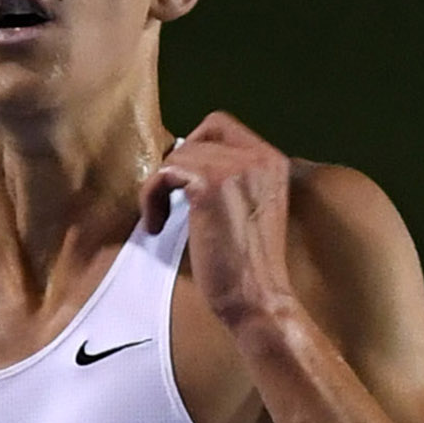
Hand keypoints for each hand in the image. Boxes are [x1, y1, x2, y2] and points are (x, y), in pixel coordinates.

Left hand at [138, 111, 295, 327]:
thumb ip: (230, 179)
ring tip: (161, 220)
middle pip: (198, 135)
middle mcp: (260, 156)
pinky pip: (164, 174)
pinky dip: (151, 198)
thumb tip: (184, 161)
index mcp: (272, 160)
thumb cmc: (247, 264)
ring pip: (177, 156)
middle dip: (177, 164)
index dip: (194, 147)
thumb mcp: (248, 207)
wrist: (257, 297)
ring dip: (160, 187)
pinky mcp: (211, 184)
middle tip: (168, 199)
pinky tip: (156, 226)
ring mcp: (237, 167)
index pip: (220, 125)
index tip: (182, 184)